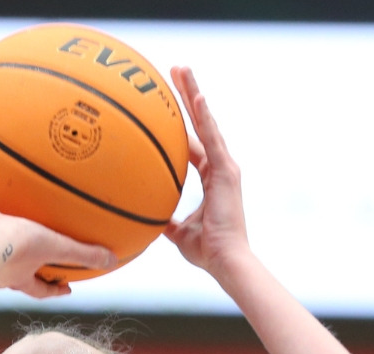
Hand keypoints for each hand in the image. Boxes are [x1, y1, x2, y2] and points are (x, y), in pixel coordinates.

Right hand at [0, 203, 112, 298]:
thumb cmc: (17, 244)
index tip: (64, 286)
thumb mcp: (56, 245)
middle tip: (24, 263)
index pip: (41, 288)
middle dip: (19, 269)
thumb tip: (113, 259)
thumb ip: (83, 253)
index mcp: (21, 275)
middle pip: (11, 273)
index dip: (53, 289)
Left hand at [164, 67, 250, 277]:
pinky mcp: (227, 172)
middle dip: (188, 96)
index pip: (194, 142)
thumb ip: (166, 222)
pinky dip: (205, 118)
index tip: (170, 103)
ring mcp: (225, 167)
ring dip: (194, 95)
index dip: (183, 122)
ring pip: (207, 123)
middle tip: (176, 71)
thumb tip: (146, 219)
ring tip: (183, 71)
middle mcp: (220, 167)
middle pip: (201, 124)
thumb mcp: (179, 234)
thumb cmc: (207, 251)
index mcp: (211, 177)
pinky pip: (213, 140)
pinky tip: (196, 97)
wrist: (226, 261)